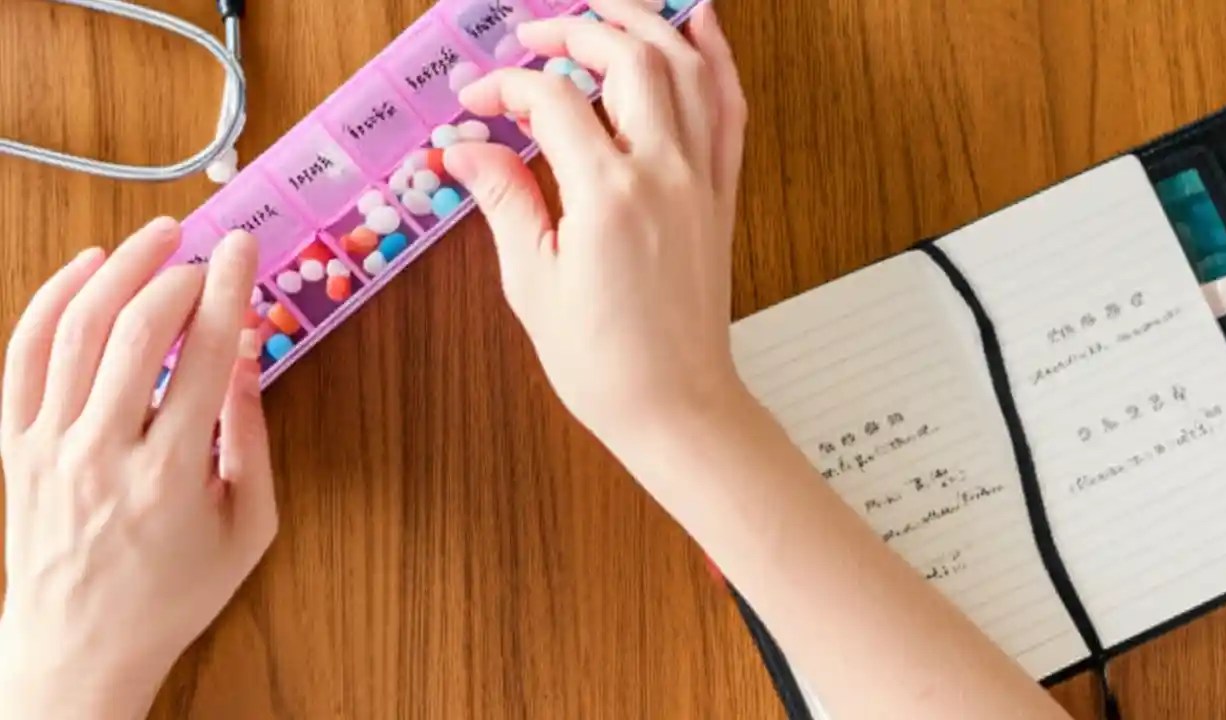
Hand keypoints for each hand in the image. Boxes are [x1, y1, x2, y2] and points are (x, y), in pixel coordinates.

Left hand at [0, 219, 276, 719]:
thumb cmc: (174, 593)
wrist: (80, 648)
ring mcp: (49, 447)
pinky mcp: (14, 446)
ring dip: (117, 270)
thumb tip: (245, 358)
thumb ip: (251, 439)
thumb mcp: (249, 527)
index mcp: (170, 478)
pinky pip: (23, 355)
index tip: (242, 248)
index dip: (227, 291)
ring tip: (153, 238)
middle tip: (203, 251)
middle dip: (175, 274)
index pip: (203, 359)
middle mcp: (102, 454)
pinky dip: (50, 300)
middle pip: (135, 333)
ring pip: (75, 331)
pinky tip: (84, 269)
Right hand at [444, 0, 747, 443]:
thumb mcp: (532, 282)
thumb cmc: (601, 361)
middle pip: (627, 57)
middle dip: (576, 27)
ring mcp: (701, 180)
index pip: (552, 101)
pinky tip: (700, 27)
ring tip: (607, 5)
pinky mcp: (722, 196)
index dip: (506, 88)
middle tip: (534, 33)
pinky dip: (717, 60)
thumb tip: (466, 151)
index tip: (477, 104)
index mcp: (606, 195)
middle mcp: (662, 173)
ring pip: (686, 68)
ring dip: (646, 23)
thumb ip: (505, 201)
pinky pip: (729, 110)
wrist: (675, 405)